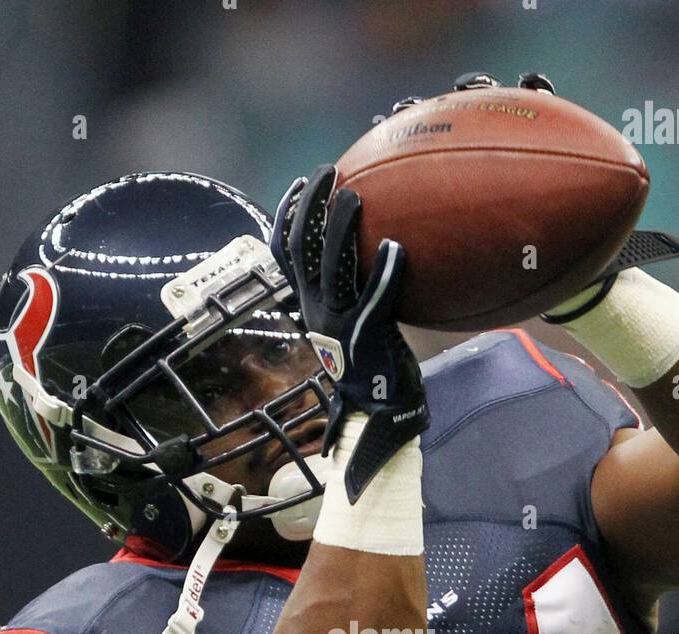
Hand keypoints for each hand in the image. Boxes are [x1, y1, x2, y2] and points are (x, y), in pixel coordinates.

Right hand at [272, 165, 428, 501]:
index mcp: (309, 306)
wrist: (378, 415)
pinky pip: (374, 297)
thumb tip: (374, 253)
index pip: (283, 254)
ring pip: (330, 267)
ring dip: (340, 228)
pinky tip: (395, 247)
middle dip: (308, 205)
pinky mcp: (366, 335)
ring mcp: (339, 323)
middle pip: (299, 248)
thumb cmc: (373, 369)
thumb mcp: (353, 326)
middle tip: (327, 172)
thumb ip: (355, 294)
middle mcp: (316, 311)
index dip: (286, 216)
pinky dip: (383, 271)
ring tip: (354, 195)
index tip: (300, 184)